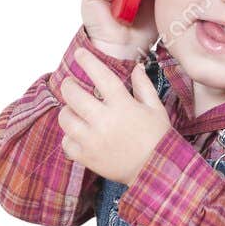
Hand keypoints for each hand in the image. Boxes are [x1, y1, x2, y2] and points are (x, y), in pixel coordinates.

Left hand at [58, 47, 170, 185]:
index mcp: (123, 105)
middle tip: (70, 85)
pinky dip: (68, 138)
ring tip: (73, 111)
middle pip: (73, 95)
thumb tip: (137, 67)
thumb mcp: (156, 109)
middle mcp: (105, 121)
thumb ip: (143, 86)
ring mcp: (93, 140)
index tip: (79, 54)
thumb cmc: (158, 139)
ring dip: (67, 111)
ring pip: (66, 118)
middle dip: (68, 86)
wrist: (155, 171)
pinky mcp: (87, 158)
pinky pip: (66, 143)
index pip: (100, 75)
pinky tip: (77, 135)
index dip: (87, 61)